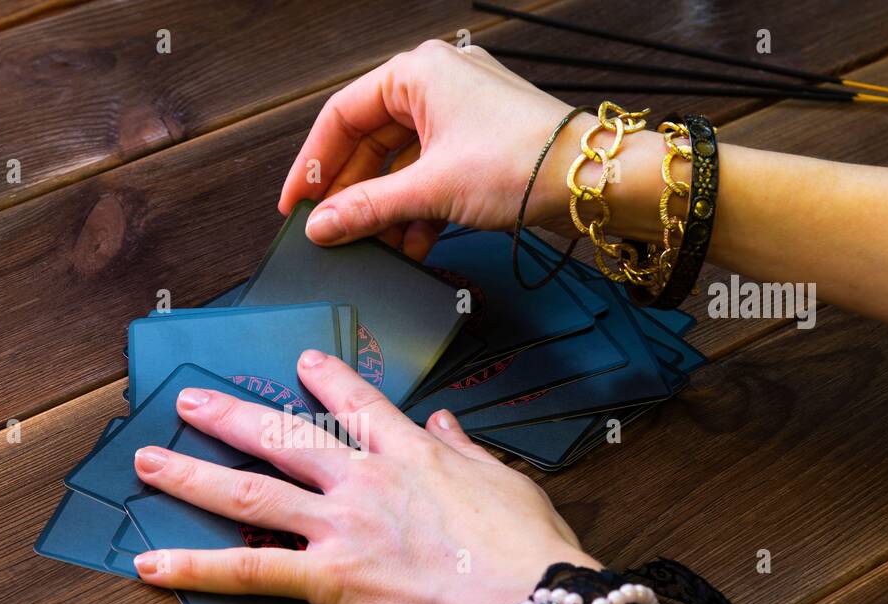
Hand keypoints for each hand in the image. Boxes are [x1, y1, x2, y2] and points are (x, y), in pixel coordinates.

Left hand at [131, 350, 596, 603]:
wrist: (527, 598)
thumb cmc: (527, 546)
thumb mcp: (504, 480)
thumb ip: (465, 448)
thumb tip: (444, 420)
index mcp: (409, 453)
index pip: (358, 405)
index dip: (327, 379)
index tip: (302, 361)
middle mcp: (363, 480)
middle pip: (282, 437)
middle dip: (230, 416)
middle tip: (188, 400)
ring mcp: (340, 525)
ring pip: (249, 492)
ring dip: (191, 474)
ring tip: (146, 460)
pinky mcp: (328, 577)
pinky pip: (250, 571)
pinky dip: (196, 568)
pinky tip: (151, 564)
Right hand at [279, 39, 668, 258]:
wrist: (591, 181)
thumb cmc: (524, 160)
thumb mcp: (431, 189)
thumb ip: (367, 208)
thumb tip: (322, 225)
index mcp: (418, 74)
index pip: (341, 116)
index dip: (313, 165)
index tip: (296, 204)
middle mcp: (436, 86)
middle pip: (369, 144)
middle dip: (353, 195)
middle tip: (331, 233)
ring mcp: (457, 117)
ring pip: (399, 166)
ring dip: (385, 210)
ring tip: (374, 245)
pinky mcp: (475, 148)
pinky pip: (428, 178)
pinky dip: (415, 211)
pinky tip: (409, 243)